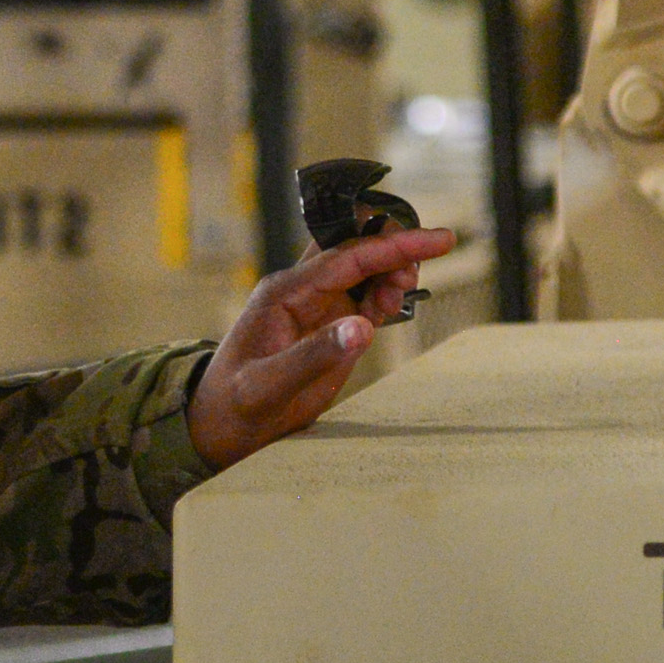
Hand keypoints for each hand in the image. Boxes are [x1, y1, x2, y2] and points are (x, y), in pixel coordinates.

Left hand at [185, 227, 454, 470]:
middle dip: (393, 250)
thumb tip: (362, 327)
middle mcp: (299, 290)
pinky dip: (386, 293)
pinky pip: (365, 292)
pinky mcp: (329, 323)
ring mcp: (315, 304)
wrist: (223, 424)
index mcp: (282, 293)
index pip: (346, 257)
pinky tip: (387, 310)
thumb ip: (314, 356)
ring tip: (394, 303)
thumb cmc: (235, 404)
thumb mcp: (268, 386)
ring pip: (364, 266)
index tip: (440, 239)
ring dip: (391, 272)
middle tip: (407, 285)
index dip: (392, 245)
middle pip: (355, 246)